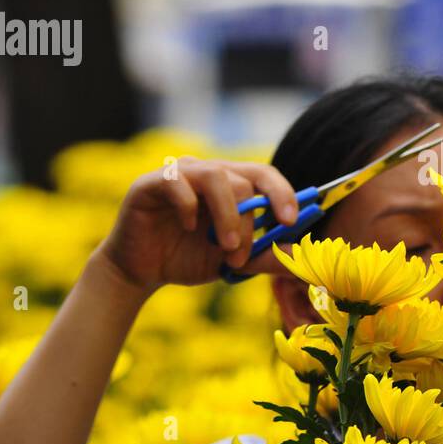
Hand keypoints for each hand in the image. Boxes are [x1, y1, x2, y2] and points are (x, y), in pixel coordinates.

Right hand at [93, 157, 299, 292]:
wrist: (141, 272)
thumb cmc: (188, 259)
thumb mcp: (234, 262)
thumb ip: (265, 256)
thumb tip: (301, 257)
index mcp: (230, 184)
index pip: (264, 175)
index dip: (282, 193)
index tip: (291, 221)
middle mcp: (207, 171)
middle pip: (244, 181)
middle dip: (249, 223)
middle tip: (241, 255)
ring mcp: (179, 173)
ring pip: (216, 177)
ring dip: (227, 216)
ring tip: (223, 247)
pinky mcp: (151, 182)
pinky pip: (177, 182)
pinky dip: (189, 207)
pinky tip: (187, 228)